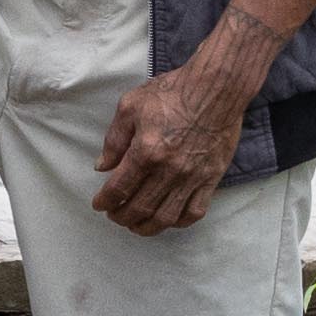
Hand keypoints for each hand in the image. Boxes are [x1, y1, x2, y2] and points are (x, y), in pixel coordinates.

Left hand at [91, 42, 260, 238]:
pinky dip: (178, 222)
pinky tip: (168, 219)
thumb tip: (102, 167)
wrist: (216, 89)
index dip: (105, 201)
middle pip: (140, 207)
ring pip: (166, 217)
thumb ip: (114, 139)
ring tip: (136, 224)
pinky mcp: (211, 179)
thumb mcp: (130, 106)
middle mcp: (169, 169)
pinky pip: (194, 212)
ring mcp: (192, 177)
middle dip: (121, 216)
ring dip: (147, 227)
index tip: (99, 205)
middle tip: (114, 215)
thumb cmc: (172, 92)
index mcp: (146, 151)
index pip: (119, 188)